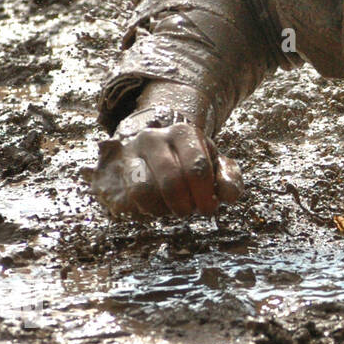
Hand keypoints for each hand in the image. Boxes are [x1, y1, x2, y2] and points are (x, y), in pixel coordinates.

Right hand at [91, 123, 241, 219]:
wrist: (156, 145)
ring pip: (143, 190)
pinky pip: (128, 200)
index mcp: (183, 133)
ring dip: (163, 208)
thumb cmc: (192, 159)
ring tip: (173, 209)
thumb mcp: (215, 163)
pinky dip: (146, 210)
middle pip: (171, 180)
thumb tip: (229, 197)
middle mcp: (153, 138)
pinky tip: (157, 207)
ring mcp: (130, 153)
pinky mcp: (115, 172)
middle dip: (185, 204)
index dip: (205, 194)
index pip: (197, 168)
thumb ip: (228, 179)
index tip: (209, 208)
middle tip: (190, 211)